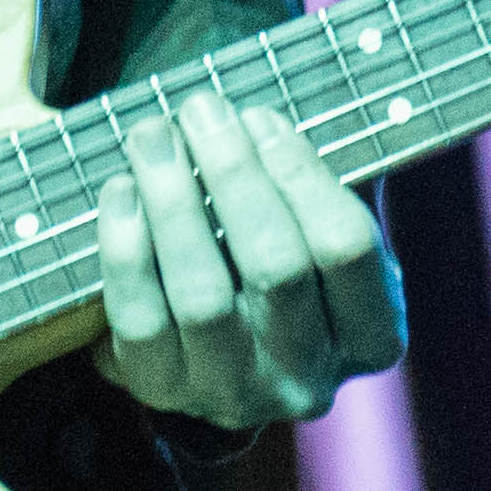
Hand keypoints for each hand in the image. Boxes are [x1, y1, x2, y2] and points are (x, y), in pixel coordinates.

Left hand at [91, 90, 405, 426]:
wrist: (211, 339)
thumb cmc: (277, 250)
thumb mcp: (321, 222)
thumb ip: (321, 175)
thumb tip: (290, 94)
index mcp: (371, 336)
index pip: (346, 247)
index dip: (299, 172)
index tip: (260, 115)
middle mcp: (310, 380)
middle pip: (276, 267)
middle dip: (233, 173)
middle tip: (200, 108)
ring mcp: (234, 396)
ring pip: (203, 297)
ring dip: (173, 203)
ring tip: (152, 136)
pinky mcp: (163, 394)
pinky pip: (138, 320)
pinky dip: (124, 248)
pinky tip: (119, 190)